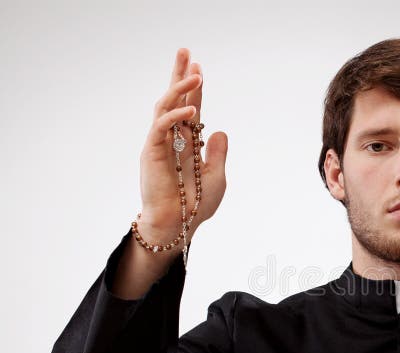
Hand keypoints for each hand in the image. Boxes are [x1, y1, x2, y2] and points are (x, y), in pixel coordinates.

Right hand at [138, 48, 226, 245]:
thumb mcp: (215, 176)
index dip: (194, 89)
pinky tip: (192, 110)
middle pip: (175, 99)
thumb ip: (217, 153)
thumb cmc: (195, 206)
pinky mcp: (152, 152)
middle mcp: (172, 139)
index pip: (191, 109)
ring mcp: (160, 144)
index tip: (198, 67)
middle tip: (186, 52)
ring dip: (180, 89)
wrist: (178, 225)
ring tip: (196, 74)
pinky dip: (176, 116)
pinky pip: (161, 127)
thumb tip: (219, 131)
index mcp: (187, 143)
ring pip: (166, 107)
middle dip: (180, 75)